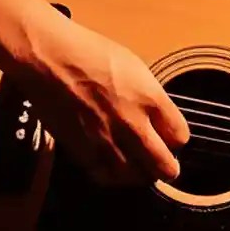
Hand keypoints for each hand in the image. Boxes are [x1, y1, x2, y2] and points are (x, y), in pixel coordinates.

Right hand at [0, 0, 188, 185]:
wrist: (49, 58)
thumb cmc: (89, 52)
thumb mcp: (134, 67)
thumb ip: (150, 97)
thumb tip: (158, 119)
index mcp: (150, 99)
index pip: (180, 137)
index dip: (177, 140)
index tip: (170, 138)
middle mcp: (133, 124)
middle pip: (164, 166)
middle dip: (167, 167)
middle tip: (163, 164)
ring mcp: (107, 140)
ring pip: (135, 177)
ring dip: (140, 175)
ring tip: (139, 168)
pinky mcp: (82, 150)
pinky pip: (105, 176)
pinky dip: (113, 176)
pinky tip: (114, 168)